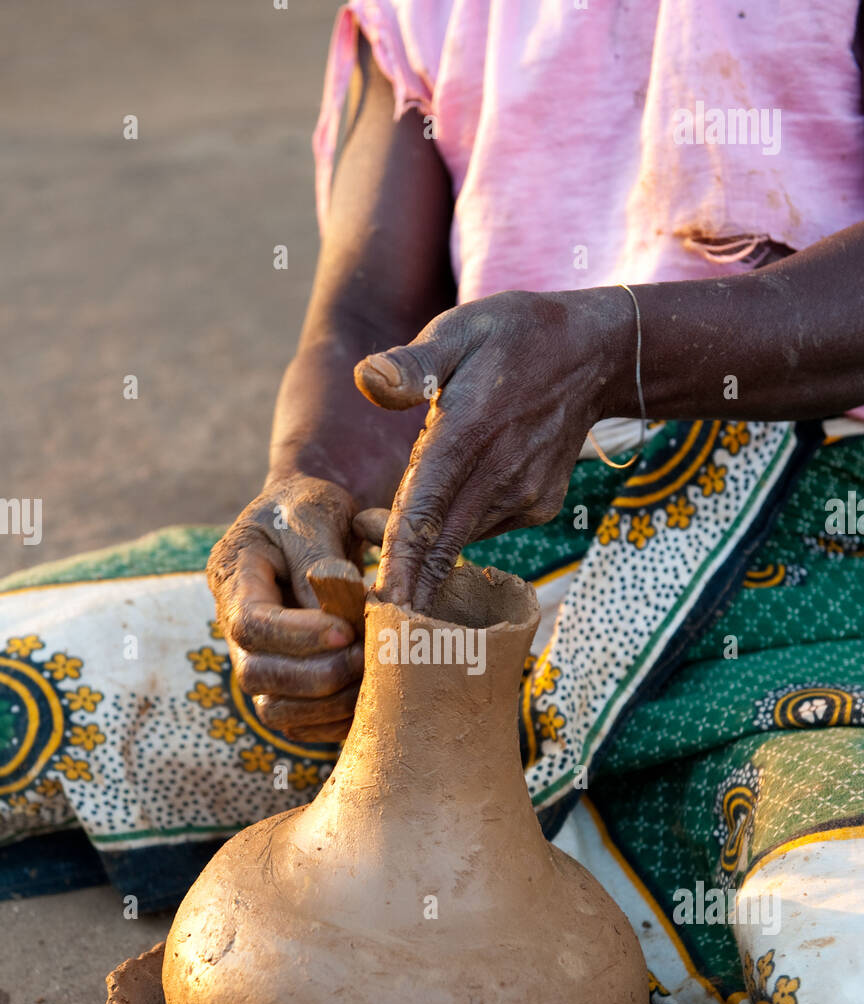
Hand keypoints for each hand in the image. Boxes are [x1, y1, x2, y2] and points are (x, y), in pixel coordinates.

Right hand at [206, 475, 365, 742]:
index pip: (250, 624)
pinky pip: (300, 725)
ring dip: (328, 705)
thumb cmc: (309, 511)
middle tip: (367, 656)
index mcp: (234, 577)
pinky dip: (336, 722)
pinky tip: (372, 697)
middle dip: (317, 676)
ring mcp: (257, 660)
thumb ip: (321, 558)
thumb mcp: (314, 512)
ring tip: (373, 677)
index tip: (345, 630)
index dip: (296, 636)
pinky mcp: (283, 685)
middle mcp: (235, 628)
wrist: (306, 524)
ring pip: (274, 712)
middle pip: (255, 677)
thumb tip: (335, 612)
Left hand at [353, 287, 626, 609]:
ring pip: (460, 538)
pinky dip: (460, 528)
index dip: (400, 562)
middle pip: (441, 545)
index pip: (424, 511)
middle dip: (407, 586)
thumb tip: (368, 381)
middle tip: (377, 625)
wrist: (591, 355)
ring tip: (393, 560)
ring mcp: (526, 496)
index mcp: (469, 433)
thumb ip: (411, 364)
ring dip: (427, 553)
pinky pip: (484, 527)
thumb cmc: (510, 338)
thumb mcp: (457, 331)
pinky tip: (451, 506)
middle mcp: (500, 474)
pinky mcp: (539, 507)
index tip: (383, 607)